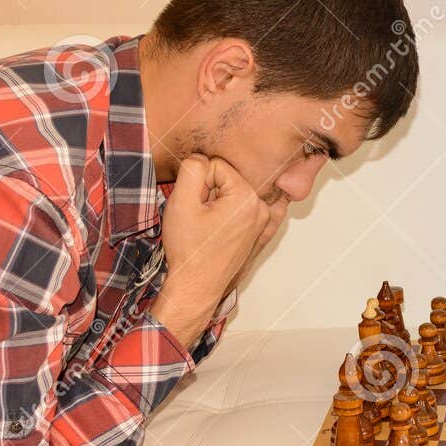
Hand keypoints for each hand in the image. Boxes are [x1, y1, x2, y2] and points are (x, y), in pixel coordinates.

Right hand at [150, 156, 284, 346]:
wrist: (196, 287)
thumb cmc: (190, 250)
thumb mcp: (181, 202)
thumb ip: (192, 168)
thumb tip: (201, 159)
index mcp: (247, 197)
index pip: (215, 166)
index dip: (197, 183)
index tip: (194, 206)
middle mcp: (262, 208)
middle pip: (227, 180)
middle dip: (209, 192)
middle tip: (200, 217)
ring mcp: (264, 223)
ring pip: (235, 194)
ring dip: (220, 202)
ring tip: (209, 226)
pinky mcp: (261, 235)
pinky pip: (253, 209)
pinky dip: (240, 209)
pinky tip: (229, 219)